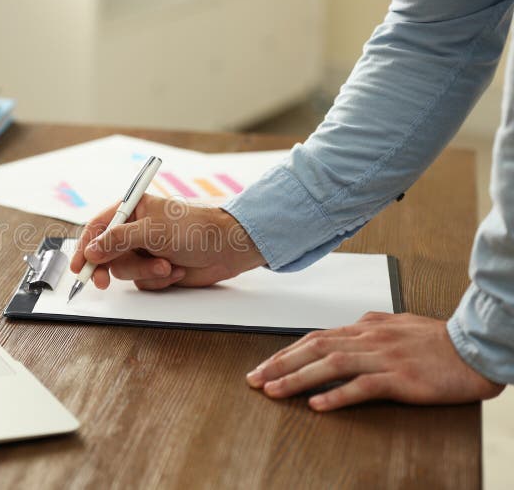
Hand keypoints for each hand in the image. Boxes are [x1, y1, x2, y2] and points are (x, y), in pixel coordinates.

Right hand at [70, 194, 265, 289]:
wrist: (229, 249)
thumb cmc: (196, 229)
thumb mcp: (153, 230)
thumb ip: (118, 239)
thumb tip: (91, 250)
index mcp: (132, 210)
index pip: (98, 227)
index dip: (85, 246)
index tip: (79, 266)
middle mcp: (136, 230)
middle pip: (106, 253)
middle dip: (111, 267)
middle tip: (102, 282)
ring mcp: (146, 251)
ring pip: (124, 270)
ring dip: (145, 272)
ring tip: (167, 265)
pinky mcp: (156, 269)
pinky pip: (142, 281)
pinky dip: (158, 280)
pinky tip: (176, 270)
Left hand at [246, 312, 504, 410]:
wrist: (475, 347)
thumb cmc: (437, 340)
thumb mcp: (396, 325)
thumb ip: (369, 327)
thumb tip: (348, 328)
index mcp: (366, 327)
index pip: (315, 338)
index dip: (286, 353)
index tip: (263, 367)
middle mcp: (369, 338)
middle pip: (314, 348)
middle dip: (280, 364)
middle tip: (254, 379)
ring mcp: (384, 357)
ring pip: (331, 365)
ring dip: (298, 378)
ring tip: (274, 390)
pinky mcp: (401, 378)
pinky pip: (363, 386)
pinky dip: (338, 396)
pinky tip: (318, 405)